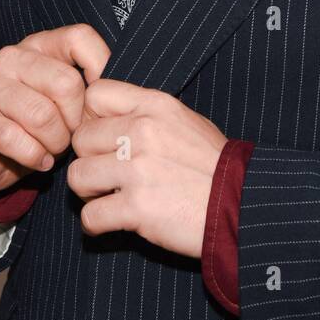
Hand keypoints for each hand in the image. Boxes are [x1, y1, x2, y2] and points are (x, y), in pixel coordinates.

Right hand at [0, 24, 111, 194]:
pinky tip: (38, 160)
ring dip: (56, 143)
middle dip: (77, 120)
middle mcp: (13, 57)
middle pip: (66, 83)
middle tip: (72, 136)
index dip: (100, 68)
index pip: (79, 38)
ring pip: (43, 115)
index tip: (100, 101)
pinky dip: (35, 157)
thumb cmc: (39, 124)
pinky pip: (17, 140)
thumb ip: (90, 86)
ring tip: (54, 149)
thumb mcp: (67, 100)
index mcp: (41, 45)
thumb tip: (120, 88)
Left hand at [67, 81, 227, 258]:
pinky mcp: (137, 207)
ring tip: (108, 198)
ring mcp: (138, 170)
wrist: (242, 204)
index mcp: (155, 105)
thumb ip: (147, 115)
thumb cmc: (214, 166)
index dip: (91, 117)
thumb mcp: (185, 121)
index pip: (96, 94)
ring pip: (77, 176)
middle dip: (89, 159)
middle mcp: (143, 132)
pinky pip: (90, 216)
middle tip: (106, 176)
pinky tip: (112, 223)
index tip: (103, 138)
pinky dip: (96, 225)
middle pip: (80, 138)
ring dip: (89, 193)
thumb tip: (109, 119)